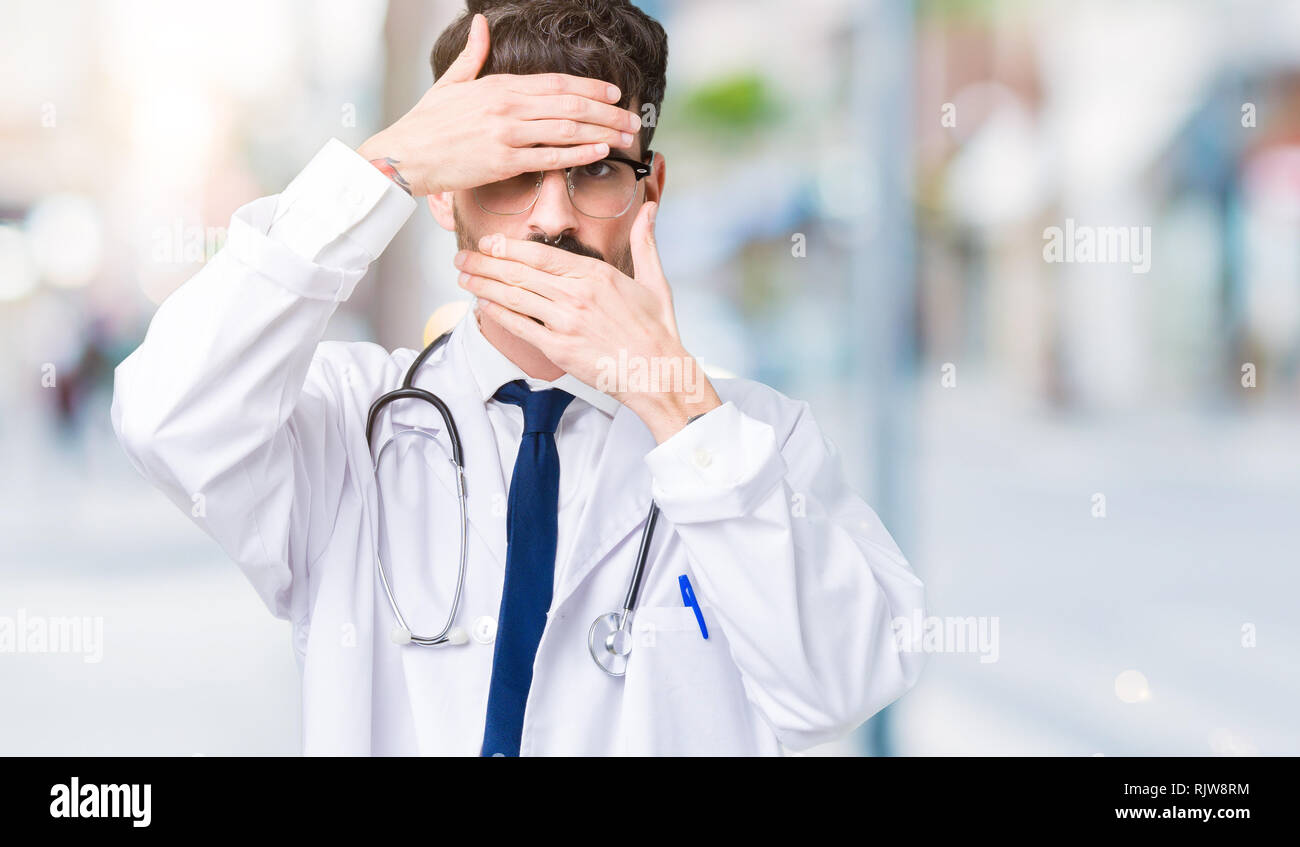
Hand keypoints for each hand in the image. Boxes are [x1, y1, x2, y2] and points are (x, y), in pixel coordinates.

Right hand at [356, 13, 640, 196]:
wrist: (404, 155)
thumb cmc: (427, 123)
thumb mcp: (450, 83)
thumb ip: (473, 55)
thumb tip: (483, 24)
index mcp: (499, 86)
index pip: (556, 83)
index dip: (589, 87)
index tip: (614, 93)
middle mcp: (507, 107)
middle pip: (569, 105)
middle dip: (606, 112)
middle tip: (632, 119)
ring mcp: (506, 134)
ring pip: (566, 129)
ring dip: (601, 132)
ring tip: (625, 137)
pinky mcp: (502, 162)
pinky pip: (549, 157)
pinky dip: (577, 154)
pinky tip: (599, 151)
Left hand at [454, 201, 722, 441]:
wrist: (658, 373)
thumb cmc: (657, 331)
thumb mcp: (655, 281)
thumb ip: (645, 243)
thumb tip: (649, 210)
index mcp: (596, 274)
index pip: (541, 255)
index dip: (509, 246)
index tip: (489, 242)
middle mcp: (577, 295)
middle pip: (520, 273)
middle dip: (485, 262)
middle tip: (462, 257)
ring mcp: (566, 322)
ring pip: (514, 297)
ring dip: (484, 285)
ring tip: (464, 277)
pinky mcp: (559, 348)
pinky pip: (520, 326)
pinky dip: (498, 313)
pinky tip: (483, 304)